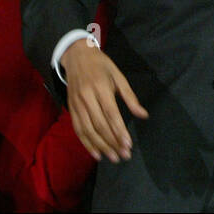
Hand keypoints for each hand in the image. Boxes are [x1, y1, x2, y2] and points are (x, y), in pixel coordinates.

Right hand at [60, 40, 147, 161]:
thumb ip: (130, 97)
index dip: (119, 130)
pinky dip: (86, 143)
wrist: (76, 55)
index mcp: (101, 87)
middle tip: (124, 155)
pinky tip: (96, 153)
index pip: (111, 113)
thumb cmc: (101, 65)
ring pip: (88, 129)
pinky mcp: (71, 108)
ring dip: (101, 146)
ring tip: (113, 157)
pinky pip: (78, 129)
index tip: (128, 144)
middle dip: (112, 142)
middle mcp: (87, 97)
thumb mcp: (118, 75)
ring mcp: (77, 103)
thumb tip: (143, 115)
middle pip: (100, 124)